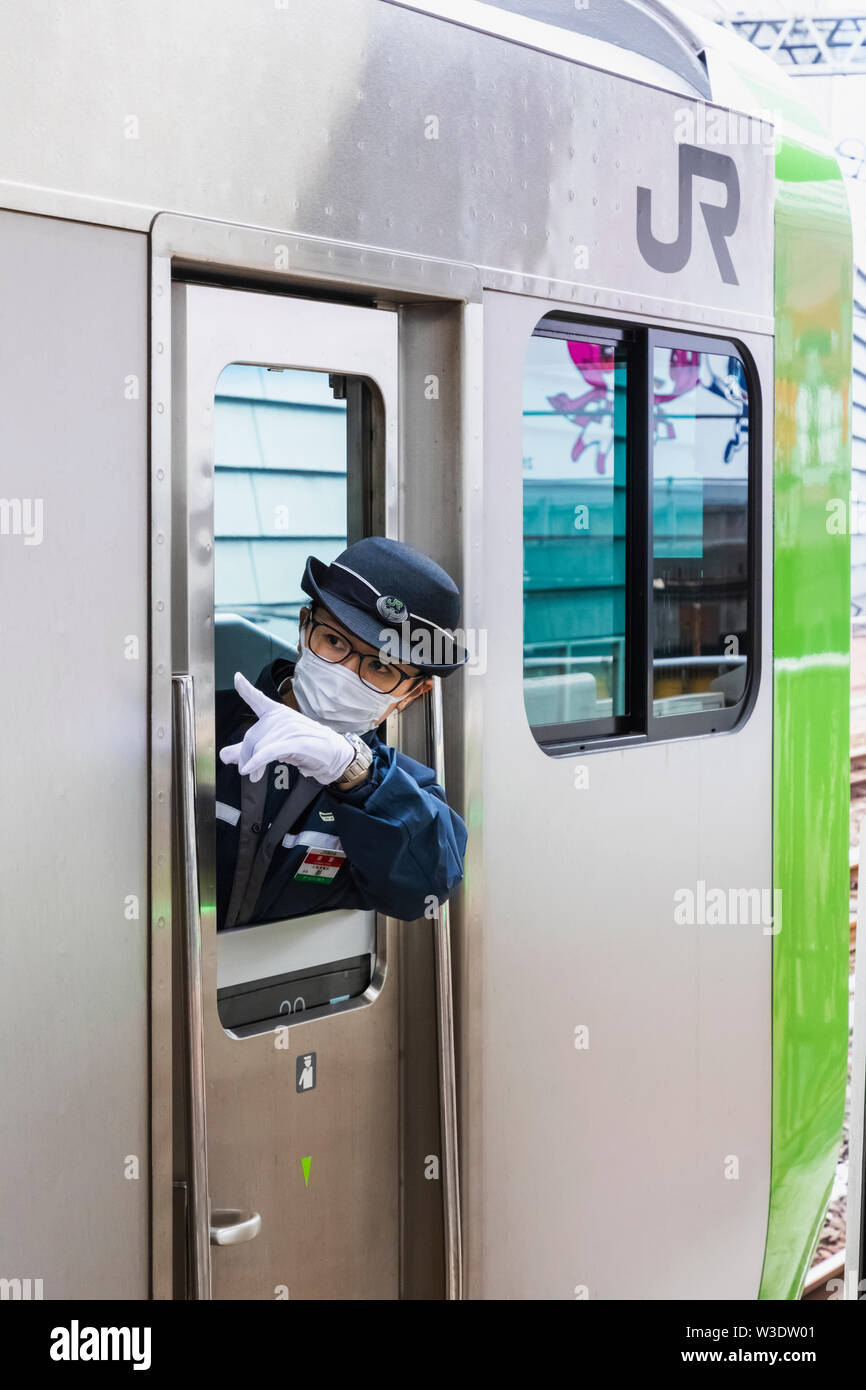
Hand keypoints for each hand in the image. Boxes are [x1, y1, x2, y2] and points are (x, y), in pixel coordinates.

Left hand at [218, 672, 354, 784]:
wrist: (333, 756)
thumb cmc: (303, 749)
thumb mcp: (272, 749)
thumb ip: (247, 751)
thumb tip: (223, 756)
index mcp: (277, 714)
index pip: (258, 699)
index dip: (246, 689)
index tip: (237, 677)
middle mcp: (282, 717)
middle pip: (252, 736)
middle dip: (245, 756)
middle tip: (248, 770)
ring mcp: (290, 727)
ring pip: (259, 746)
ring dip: (254, 764)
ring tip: (256, 774)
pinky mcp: (296, 741)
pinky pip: (270, 751)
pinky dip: (257, 761)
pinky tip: (249, 769)